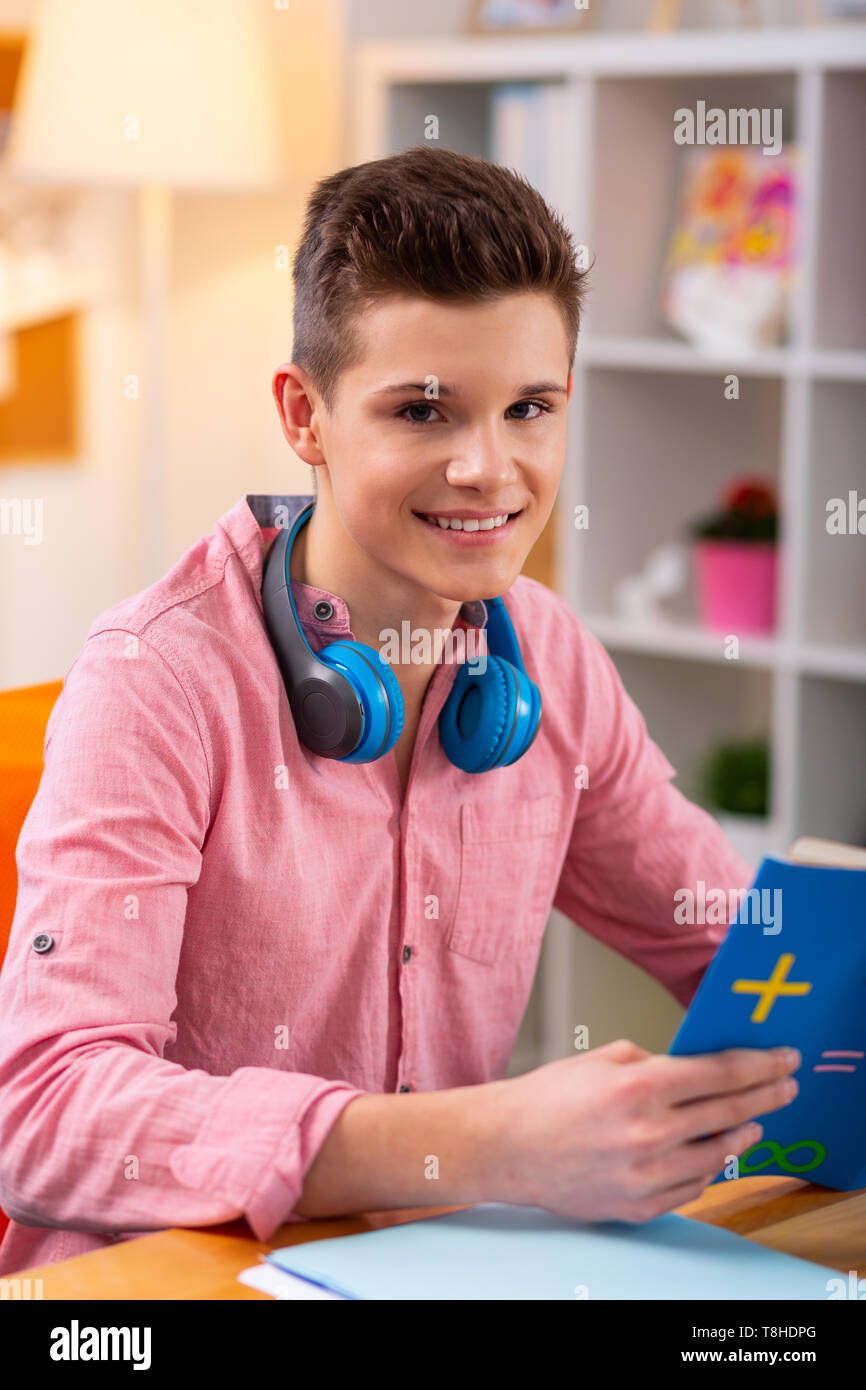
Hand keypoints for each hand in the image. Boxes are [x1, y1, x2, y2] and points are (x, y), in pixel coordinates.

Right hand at [488, 1039, 799, 1222]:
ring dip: (743, 1134)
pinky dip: (708, 1167)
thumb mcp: (602, 1058)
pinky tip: (714, 1154)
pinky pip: (693, 1186)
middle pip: (730, 1112)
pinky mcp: (639, 1205)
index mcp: (640, 1085)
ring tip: (754, 1122)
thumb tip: (696, 1068)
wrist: (505, 1147)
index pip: (722, 1073)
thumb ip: (654, 1062)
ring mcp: (646, 1174)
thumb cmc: (546, 1098)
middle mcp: (649, 1132)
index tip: (784, 1059)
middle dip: (766, 1095)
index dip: (761, 1064)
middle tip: (786, 1086)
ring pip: (718, 1154)